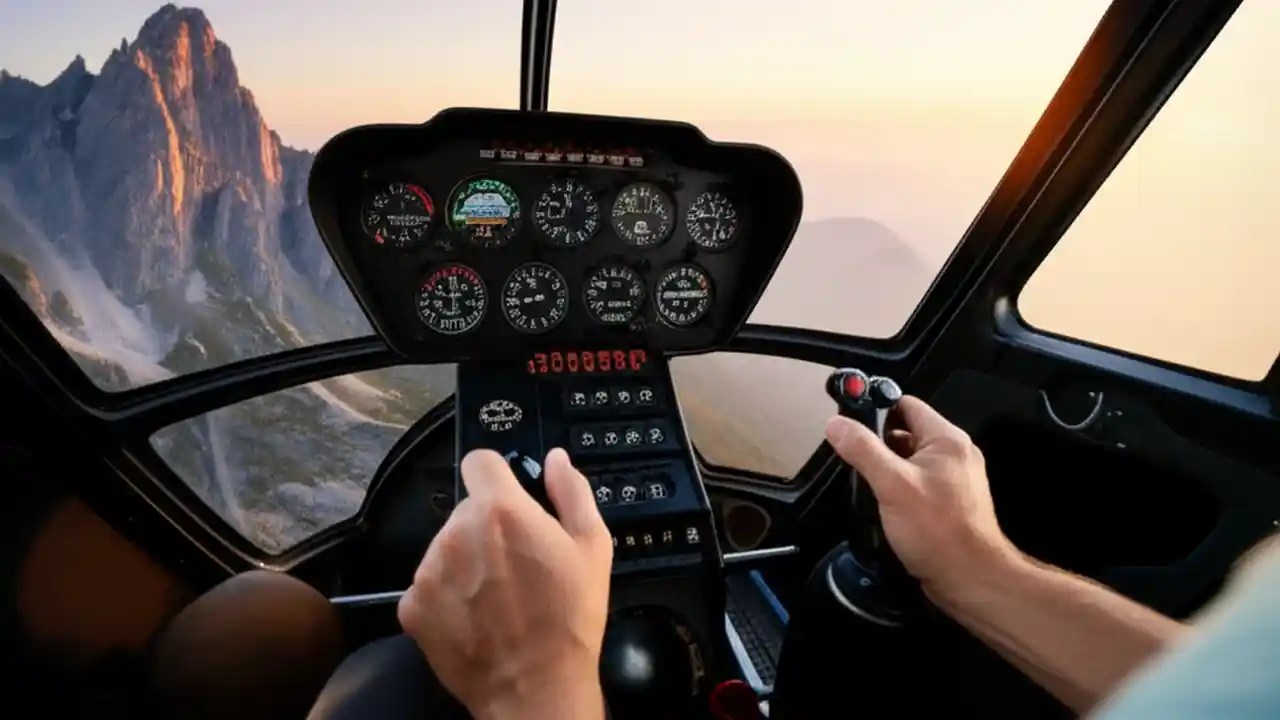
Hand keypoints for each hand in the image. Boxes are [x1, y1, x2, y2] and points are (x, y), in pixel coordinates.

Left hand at [398, 448, 611, 719]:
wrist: (536, 687)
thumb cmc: (570, 617)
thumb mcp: (592, 547)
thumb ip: (571, 492)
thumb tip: (556, 458)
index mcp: (500, 510)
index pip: (480, 461)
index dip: (496, 475)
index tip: (509, 497)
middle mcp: (456, 533)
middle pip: (466, 509)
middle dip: (487, 527)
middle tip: (516, 562)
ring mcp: (428, 570)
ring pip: (446, 546)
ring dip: (465, 560)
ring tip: (496, 595)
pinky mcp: (411, 605)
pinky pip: (428, 584)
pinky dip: (446, 596)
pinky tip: (475, 616)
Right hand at [825, 396, 1020, 599]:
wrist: (969, 579)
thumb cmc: (938, 531)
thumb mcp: (892, 484)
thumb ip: (863, 450)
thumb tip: (837, 424)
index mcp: (947, 440)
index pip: (907, 405)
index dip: (877, 407)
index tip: (850, 420)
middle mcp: (954, 455)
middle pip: (906, 432)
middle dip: (877, 443)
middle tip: (854, 458)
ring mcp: (953, 480)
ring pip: (909, 460)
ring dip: (886, 469)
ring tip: (868, 485)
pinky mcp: (948, 503)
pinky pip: (916, 483)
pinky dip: (898, 488)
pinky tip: (884, 505)